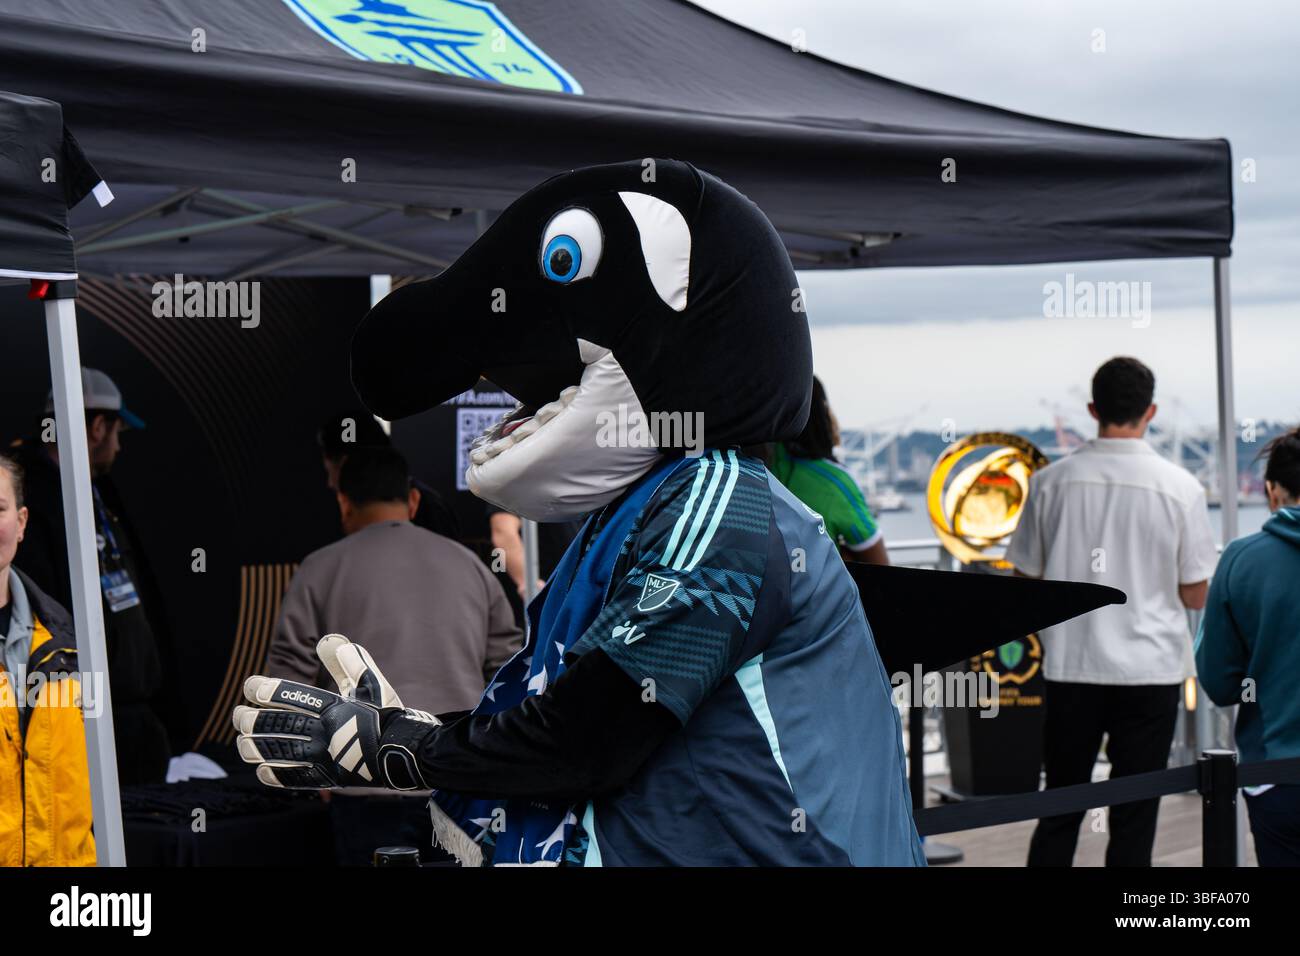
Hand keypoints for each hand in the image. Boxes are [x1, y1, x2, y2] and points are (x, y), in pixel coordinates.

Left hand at [233, 634, 440, 789]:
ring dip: (256, 746)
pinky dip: (275, 774)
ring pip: (280, 752)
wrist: (404, 751)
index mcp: (334, 707)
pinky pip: (295, 779)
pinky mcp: (328, 777)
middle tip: (238, 714)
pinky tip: (261, 770)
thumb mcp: (370, 682)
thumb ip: (349, 659)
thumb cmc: (385, 713)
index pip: (292, 695)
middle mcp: (325, 732)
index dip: (266, 689)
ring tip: (242, 742)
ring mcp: (325, 758)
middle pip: (279, 724)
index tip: (251, 686)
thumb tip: (327, 639)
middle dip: (253, 719)